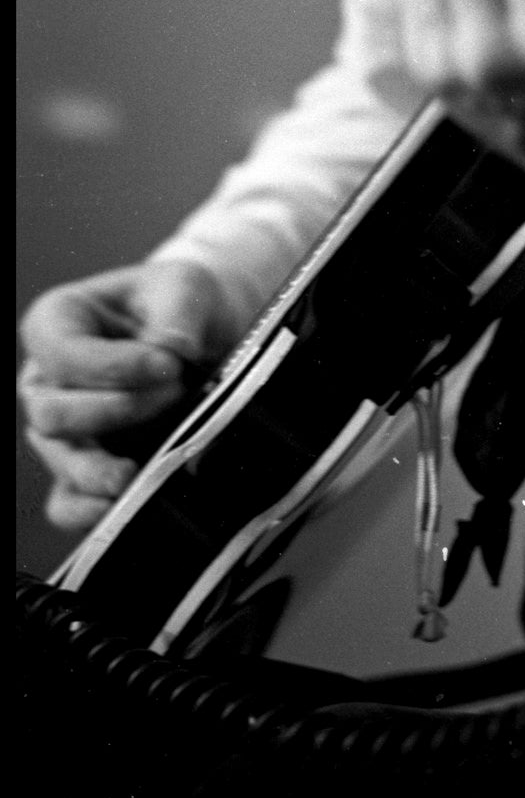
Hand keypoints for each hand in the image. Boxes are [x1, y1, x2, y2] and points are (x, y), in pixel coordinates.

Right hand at [18, 259, 238, 529]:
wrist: (203, 335)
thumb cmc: (178, 303)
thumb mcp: (183, 286)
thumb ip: (177, 310)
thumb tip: (174, 350)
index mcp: (56, 325)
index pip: (62, 355)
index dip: (112, 366)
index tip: (170, 364)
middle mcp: (46, 381)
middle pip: (52, 416)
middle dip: (116, 411)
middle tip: (175, 394)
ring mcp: (62, 431)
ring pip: (61, 463)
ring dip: (104, 468)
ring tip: (145, 470)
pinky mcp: (82, 471)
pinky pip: (67, 504)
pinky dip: (92, 511)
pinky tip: (128, 504)